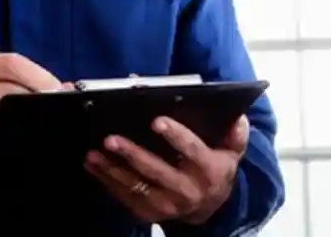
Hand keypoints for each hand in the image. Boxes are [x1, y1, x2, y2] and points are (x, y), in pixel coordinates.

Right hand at [0, 53, 64, 192]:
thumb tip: (67, 88)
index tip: (62, 92)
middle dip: (39, 102)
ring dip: (27, 122)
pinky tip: (20, 143)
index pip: (11, 63)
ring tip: (43, 128)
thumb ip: (32, 84)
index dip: (41, 77)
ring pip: (0, 113)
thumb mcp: (2, 93)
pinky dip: (9, 139)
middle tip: (61, 114)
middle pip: (9, 89)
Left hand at [84, 114, 249, 225]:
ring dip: (112, 169)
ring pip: (136, 186)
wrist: (208, 207)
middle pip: (157, 171)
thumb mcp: (231, 153)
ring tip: (94, 153)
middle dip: (133, 154)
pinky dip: (106, 180)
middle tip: (111, 139)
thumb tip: (237, 117)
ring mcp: (166, 205)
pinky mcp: (148, 213)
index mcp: (209, 171)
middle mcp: (187, 191)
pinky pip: (125, 196)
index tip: (156, 121)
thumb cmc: (215, 170)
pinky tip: (92, 164)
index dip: (175, 135)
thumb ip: (235, 135)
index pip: (192, 150)